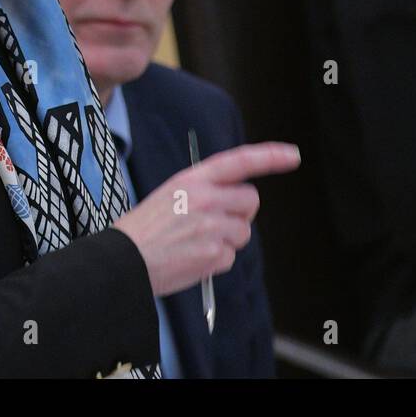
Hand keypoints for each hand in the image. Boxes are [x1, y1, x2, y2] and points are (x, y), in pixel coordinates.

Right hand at [113, 142, 299, 296]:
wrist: (123, 261)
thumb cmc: (144, 229)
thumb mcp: (170, 194)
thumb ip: (204, 190)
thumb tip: (236, 200)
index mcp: (193, 179)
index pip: (240, 160)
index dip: (270, 156)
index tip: (292, 155)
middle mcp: (206, 198)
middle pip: (250, 201)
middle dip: (241, 213)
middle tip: (217, 223)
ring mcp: (212, 227)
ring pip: (243, 232)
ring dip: (227, 240)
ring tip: (195, 244)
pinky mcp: (215, 254)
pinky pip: (231, 257)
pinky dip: (216, 262)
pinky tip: (192, 259)